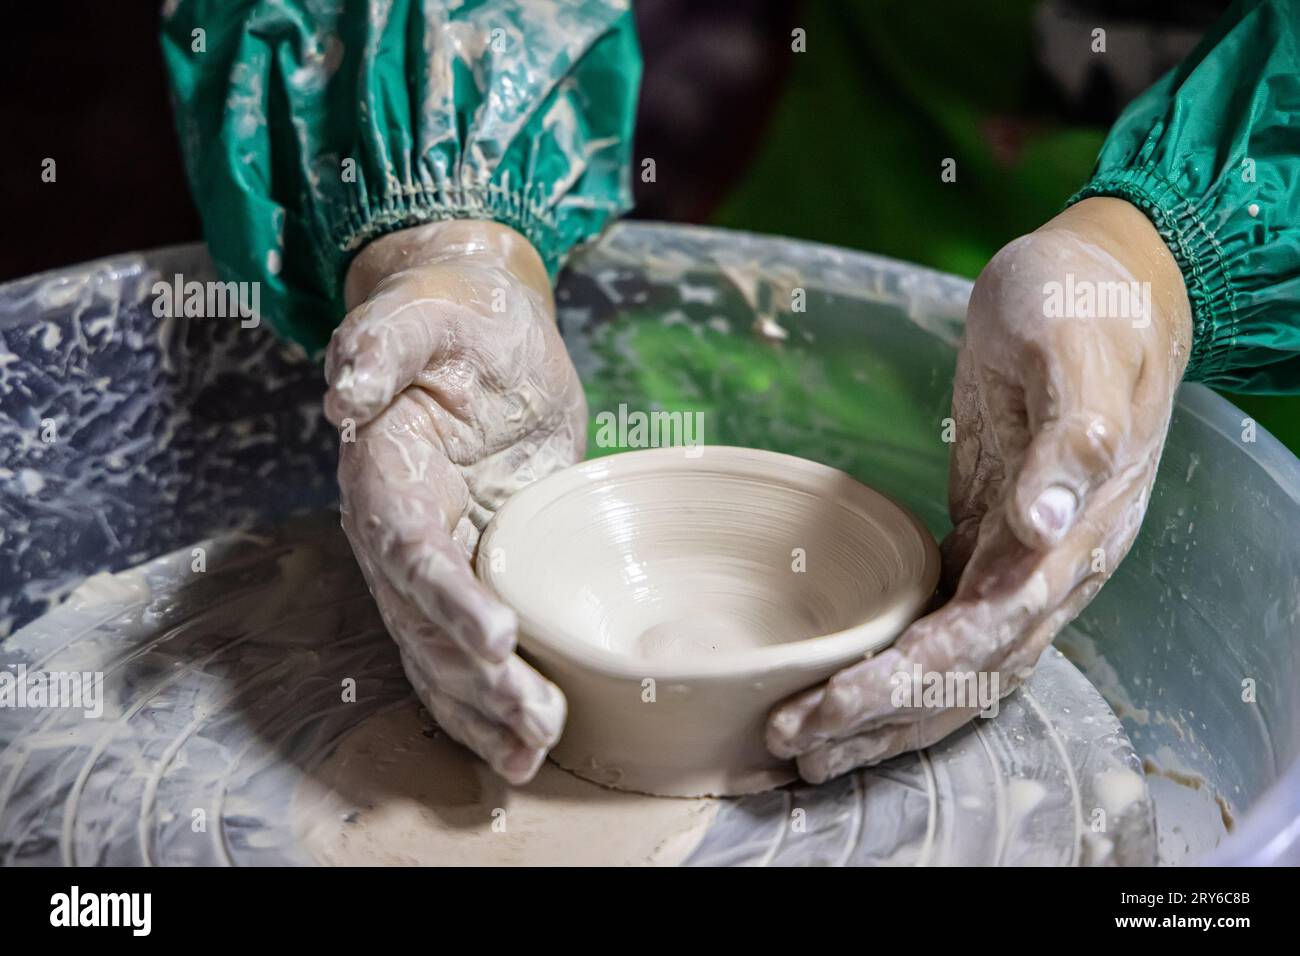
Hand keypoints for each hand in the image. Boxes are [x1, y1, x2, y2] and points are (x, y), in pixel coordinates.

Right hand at [325, 220, 585, 783]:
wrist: (483, 333)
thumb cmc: (455, 318)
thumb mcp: (424, 310)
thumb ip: (382, 342)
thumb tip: (344, 392)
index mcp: (383, 472)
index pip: (407, 547)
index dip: (446, 596)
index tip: (496, 636)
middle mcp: (398, 531)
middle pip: (424, 621)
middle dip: (475, 675)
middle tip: (535, 714)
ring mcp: (434, 560)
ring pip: (440, 653)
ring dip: (482, 705)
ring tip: (533, 748)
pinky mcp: (476, 572)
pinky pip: (466, 649)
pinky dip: (490, 698)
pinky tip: (525, 743)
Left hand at [767, 197, 1192, 781]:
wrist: (1106, 281)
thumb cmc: (1083, 308)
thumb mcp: (1080, 354)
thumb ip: (1072, 442)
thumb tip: (1044, 524)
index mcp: (1076, 540)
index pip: (985, 636)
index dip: (910, 679)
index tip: (834, 704)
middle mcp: (1052, 568)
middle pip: (965, 675)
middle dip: (880, 717)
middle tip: (793, 743)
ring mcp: (1022, 559)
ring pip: (957, 666)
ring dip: (888, 711)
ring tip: (812, 744)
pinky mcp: (991, 538)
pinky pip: (947, 623)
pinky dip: (901, 665)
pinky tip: (855, 684)